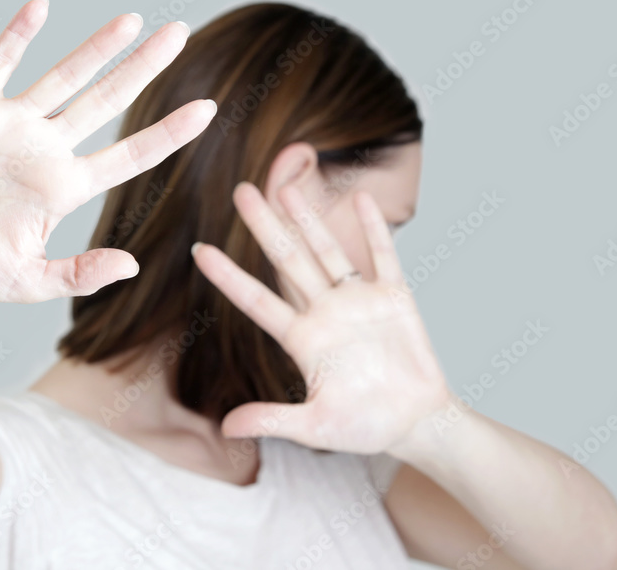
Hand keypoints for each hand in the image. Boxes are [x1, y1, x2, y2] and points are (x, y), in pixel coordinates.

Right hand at [0, 0, 214, 301]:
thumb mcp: (30, 281)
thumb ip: (78, 274)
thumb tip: (132, 264)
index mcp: (66, 187)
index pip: (130, 155)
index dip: (168, 132)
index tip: (207, 109)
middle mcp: (47, 149)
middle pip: (107, 100)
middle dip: (143, 68)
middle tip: (179, 33)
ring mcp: (12, 126)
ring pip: (64, 76)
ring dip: (96, 48)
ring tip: (132, 20)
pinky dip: (17, 36)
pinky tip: (41, 7)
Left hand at [192, 182, 450, 455]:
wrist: (417, 423)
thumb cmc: (366, 427)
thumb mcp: (315, 427)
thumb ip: (273, 421)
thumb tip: (225, 428)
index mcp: (303, 340)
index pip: (257, 300)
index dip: (229, 276)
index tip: (199, 250)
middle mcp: (325, 313)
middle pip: (288, 261)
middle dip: (264, 227)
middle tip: (241, 191)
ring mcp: (358, 301)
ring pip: (327, 251)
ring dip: (309, 220)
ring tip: (287, 188)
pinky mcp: (394, 298)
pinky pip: (381, 256)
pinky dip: (372, 228)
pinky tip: (359, 199)